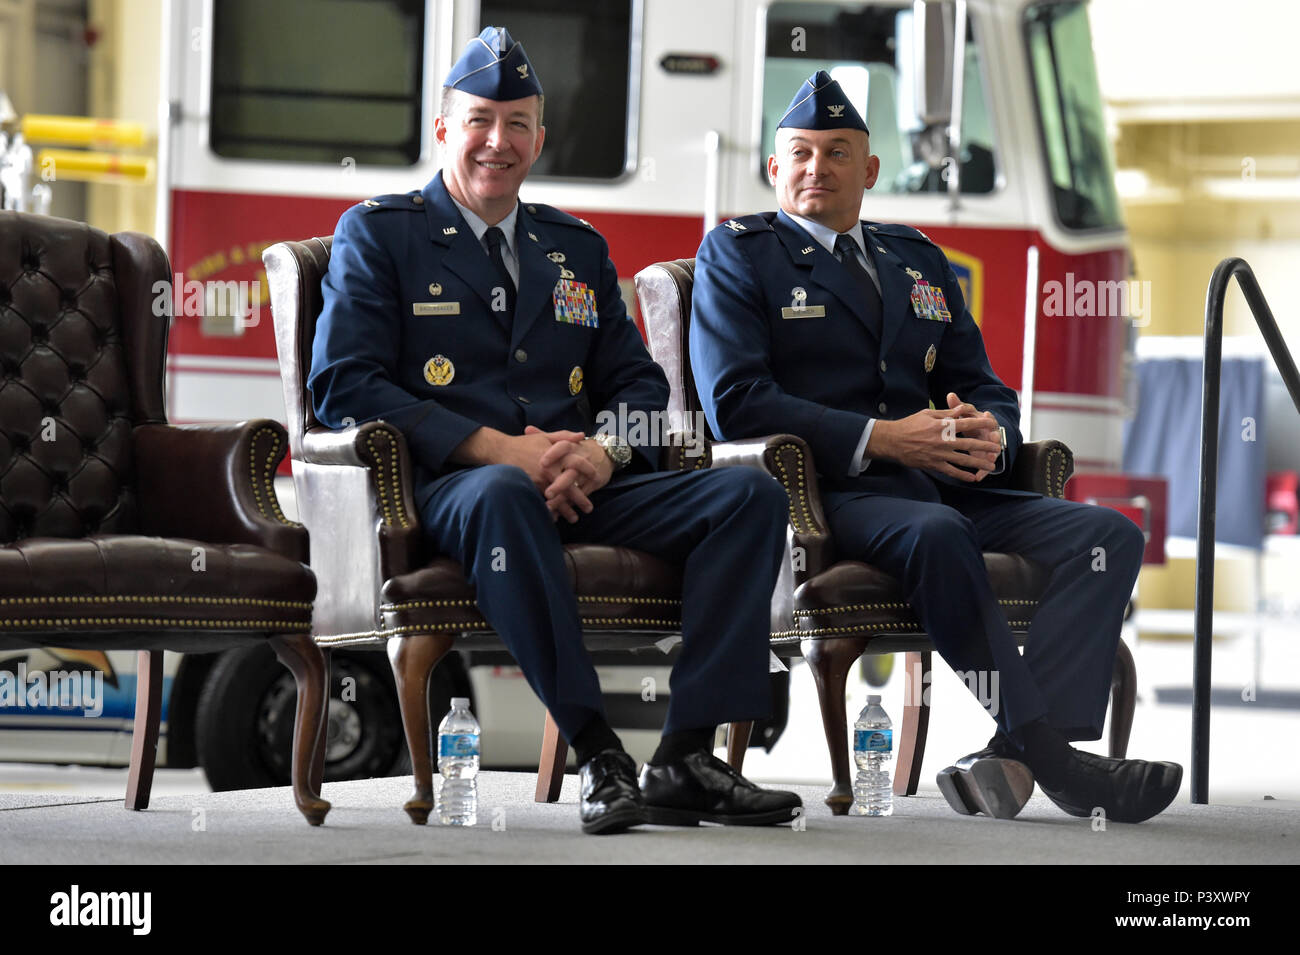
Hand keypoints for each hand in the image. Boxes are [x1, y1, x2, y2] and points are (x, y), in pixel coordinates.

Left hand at [527, 426, 613, 522]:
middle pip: (571, 472)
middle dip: (560, 484)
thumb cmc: (578, 448)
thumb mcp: (564, 440)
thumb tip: (527, 429)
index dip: (554, 454)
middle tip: (547, 493)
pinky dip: (569, 506)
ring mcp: (587, 474)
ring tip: (550, 508)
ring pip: (575, 488)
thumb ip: (545, 436)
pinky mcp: (592, 485)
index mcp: (572, 446)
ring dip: (563, 499)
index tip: (542, 463)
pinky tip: (558, 514)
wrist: (605, 454)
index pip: (563, 447)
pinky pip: (581, 496)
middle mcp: (580, 460)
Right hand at [866, 392, 1001, 481]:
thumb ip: (947, 413)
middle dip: (986, 446)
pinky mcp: (933, 465)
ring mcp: (939, 454)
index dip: (982, 425)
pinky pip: (951, 471)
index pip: (968, 424)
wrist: (892, 441)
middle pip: (970, 443)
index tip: (993, 426)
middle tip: (998, 448)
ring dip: (979, 463)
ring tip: (991, 466)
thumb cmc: (910, 425)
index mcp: (943, 426)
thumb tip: (963, 409)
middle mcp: (943, 440)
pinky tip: (973, 478)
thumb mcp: (928, 414)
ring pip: (964, 460)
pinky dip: (962, 475)